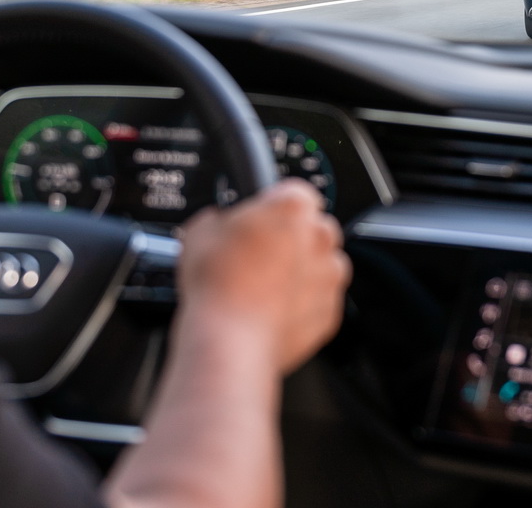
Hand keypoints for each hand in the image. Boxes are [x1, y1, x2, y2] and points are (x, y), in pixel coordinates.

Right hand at [175, 179, 349, 375]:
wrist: (230, 341)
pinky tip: (271, 311)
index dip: (272, 206)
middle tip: (257, 255)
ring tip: (264, 286)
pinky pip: (319, 301)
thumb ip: (219, 218)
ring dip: (300, 272)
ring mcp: (330, 277)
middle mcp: (320, 237)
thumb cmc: (217, 285)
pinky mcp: (331, 313)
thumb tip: (217, 223)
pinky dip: (302, 305)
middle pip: (313, 228)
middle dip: (290, 239)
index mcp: (293, 206)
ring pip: (321, 265)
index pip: (294, 191)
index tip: (259, 219)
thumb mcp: (200, 231)